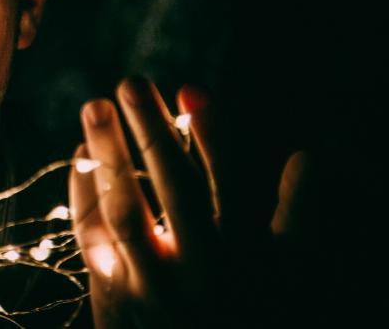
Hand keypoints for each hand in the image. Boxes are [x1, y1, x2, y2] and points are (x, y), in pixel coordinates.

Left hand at [69, 77, 314, 327]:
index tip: (190, 90)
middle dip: (154, 131)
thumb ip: (297, 217)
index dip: (213, 135)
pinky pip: (92, 238)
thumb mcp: (284, 273)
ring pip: (125, 211)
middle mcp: (200, 270)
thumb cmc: (243, 309)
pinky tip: (81, 153)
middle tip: (132, 82)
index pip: (230, 184)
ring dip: (109, 153)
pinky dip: (83, 192)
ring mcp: (153, 284)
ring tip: (96, 106)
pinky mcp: (113, 294)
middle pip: (175, 189)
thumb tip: (307, 158)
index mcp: (245, 257)